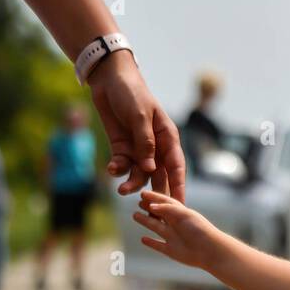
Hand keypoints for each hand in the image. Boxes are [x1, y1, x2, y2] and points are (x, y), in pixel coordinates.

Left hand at [87, 50, 186, 201]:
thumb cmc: (132, 93)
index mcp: (168, 137)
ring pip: (138, 174)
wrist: (109, 80)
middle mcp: (155, 146)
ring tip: (121, 189)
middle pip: (158, 175)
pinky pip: (121, 165)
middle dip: (153, 192)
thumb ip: (145, 143)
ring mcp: (137, 148)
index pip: (177, 166)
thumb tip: (150, 169)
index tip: (181, 205)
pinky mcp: (121, 147)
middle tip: (148, 210)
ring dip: (131, 182)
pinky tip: (111, 168)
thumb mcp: (140, 116)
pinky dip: (117, 169)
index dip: (179, 186)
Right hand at [134, 189, 217, 269]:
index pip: (165, 202)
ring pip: (156, 227)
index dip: (154, 196)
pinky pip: (158, 245)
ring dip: (146, 221)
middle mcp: (176, 224)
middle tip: (138, 202)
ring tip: (135, 215)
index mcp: (181, 213)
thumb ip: (168, 209)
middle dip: (149, 207)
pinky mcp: (171, 250)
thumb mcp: (184, 215)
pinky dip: (151, 242)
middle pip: (159, 213)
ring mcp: (173, 237)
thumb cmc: (200, 230)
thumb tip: (151, 205)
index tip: (142, 193)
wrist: (210, 251)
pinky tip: (142, 239)